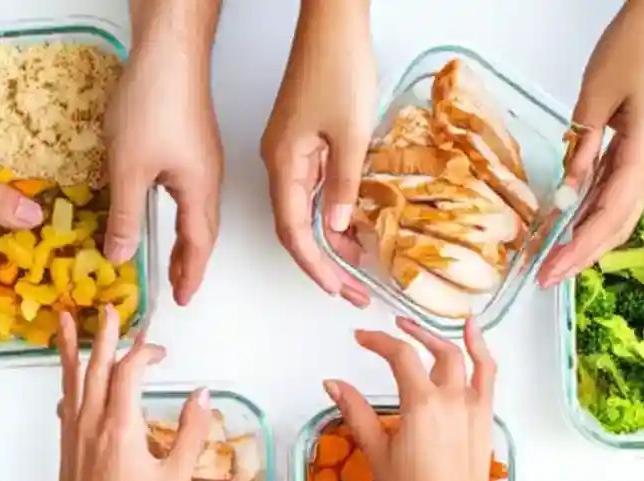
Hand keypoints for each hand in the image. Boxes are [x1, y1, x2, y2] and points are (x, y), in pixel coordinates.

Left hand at [48, 305, 210, 480]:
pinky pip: (66, 399)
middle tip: (109, 308)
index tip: (162, 352)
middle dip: (105, 335)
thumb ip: (191, 434)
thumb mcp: (174, 479)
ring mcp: (73, 432)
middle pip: (96, 365)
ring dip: (74, 347)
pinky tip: (69, 377)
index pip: (130, 371)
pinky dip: (68, 379)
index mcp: (120, 426)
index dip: (145, 353)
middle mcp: (91, 422)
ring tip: (66, 318)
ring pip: (73, 378)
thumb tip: (204, 395)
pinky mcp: (65, 445)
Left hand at [103, 38, 221, 305]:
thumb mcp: (129, 169)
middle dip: (190, 261)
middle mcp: (208, 177)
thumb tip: (121, 256)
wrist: (168, 52)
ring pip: (197, 210)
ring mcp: (202, 157)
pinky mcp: (191, 140)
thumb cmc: (153, 105)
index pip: (198, 245)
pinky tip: (160, 208)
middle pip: (204, 230)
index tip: (182, 299)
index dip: (189, 275)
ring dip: (185, 237)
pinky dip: (178, 212)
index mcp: (199, 190)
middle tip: (177, 286)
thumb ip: (126, 216)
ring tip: (170, 256)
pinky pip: (188, 190)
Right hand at [260, 2, 375, 307]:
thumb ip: (344, 185)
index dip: (315, 265)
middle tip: (353, 290)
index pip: (293, 231)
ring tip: (362, 264)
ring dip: (332, 239)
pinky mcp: (304, 139)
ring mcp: (291, 151)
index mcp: (284, 163)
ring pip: (306, 209)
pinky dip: (333, 210)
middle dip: (325, 262)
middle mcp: (280, 162)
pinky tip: (355, 224)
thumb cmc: (339, 67)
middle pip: (296, 226)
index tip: (337, 289)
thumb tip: (336, 229)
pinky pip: (314, 187)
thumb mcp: (352, 134)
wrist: (332, 23)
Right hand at [323, 316, 497, 480]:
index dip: (378, 341)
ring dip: (439, 337)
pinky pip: (487, 373)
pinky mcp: (484, 415)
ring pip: (460, 357)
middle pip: (431, 350)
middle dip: (409, 333)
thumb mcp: (377, 453)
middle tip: (390, 329)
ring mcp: (472, 404)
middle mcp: (450, 396)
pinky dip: (481, 348)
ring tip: (421, 329)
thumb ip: (356, 412)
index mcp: (420, 403)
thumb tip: (333, 383)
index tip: (361, 338)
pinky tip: (473, 331)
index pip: (399, 356)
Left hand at [538, 0, 643, 287]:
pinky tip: (570, 223)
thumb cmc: (634, 49)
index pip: (608, 217)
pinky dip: (593, 209)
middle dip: (581, 255)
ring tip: (553, 257)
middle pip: (616, 223)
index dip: (578, 251)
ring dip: (586, 237)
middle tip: (546, 277)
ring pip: (617, 210)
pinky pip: (617, 188)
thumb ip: (580, 149)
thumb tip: (568, 192)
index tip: (550, 273)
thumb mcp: (594, 100)